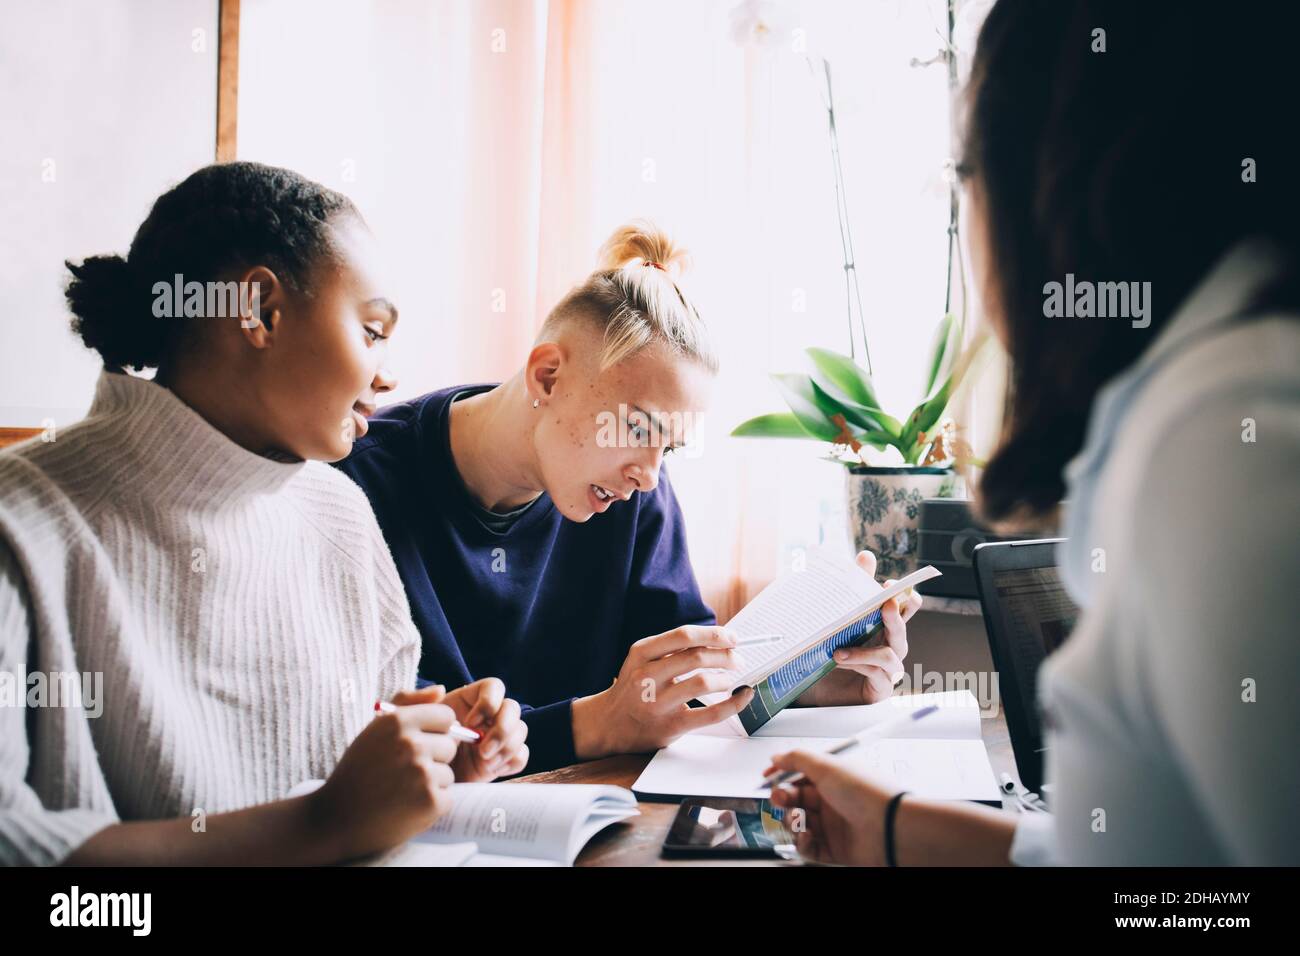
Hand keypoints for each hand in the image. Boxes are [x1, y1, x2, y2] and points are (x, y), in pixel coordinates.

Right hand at [311, 700, 458, 860]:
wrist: (335, 819)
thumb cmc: (359, 771)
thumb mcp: (376, 730)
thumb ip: (409, 703)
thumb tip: (442, 690)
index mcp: (397, 721)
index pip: (446, 716)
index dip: (435, 732)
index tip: (417, 744)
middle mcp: (411, 744)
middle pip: (450, 745)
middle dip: (433, 759)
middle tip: (402, 773)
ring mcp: (422, 774)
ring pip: (448, 772)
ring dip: (431, 784)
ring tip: (400, 791)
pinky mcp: (430, 802)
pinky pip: (447, 797)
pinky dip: (430, 805)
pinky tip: (405, 808)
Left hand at [393, 679, 529, 781]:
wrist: (413, 782)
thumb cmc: (407, 747)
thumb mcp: (400, 720)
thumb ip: (412, 699)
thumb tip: (442, 689)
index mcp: (469, 700)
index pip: (495, 687)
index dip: (490, 702)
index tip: (471, 722)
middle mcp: (487, 717)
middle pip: (513, 708)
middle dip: (503, 727)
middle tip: (482, 749)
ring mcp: (496, 739)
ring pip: (520, 730)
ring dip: (507, 745)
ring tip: (484, 760)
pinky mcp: (500, 760)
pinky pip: (521, 755)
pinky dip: (511, 760)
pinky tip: (489, 768)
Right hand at [571, 625, 754, 758]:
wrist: (609, 723)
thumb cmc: (634, 688)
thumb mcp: (643, 660)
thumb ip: (672, 649)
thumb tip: (718, 640)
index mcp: (642, 652)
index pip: (684, 635)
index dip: (713, 634)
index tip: (732, 638)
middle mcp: (646, 675)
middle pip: (696, 657)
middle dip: (726, 655)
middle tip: (738, 659)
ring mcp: (657, 702)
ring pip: (703, 682)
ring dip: (726, 677)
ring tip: (732, 678)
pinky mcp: (670, 725)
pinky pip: (710, 713)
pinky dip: (733, 704)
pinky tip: (743, 696)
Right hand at [765, 748, 895, 865]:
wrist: (889, 827)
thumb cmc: (866, 793)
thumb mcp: (827, 766)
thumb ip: (797, 759)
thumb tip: (776, 757)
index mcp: (831, 778)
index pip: (799, 774)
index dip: (781, 775)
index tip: (766, 777)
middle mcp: (831, 801)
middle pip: (796, 799)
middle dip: (783, 798)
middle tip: (779, 799)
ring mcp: (832, 826)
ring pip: (799, 823)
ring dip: (792, 821)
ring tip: (798, 820)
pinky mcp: (834, 849)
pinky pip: (808, 847)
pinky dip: (802, 842)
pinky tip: (806, 837)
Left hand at [798, 550, 919, 705]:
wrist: (815, 687)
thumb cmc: (832, 650)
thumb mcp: (839, 619)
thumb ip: (854, 589)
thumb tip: (866, 556)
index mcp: (884, 627)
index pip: (904, 609)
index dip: (905, 597)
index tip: (890, 585)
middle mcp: (891, 646)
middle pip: (901, 630)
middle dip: (895, 616)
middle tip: (886, 603)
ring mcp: (888, 669)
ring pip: (891, 655)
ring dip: (866, 651)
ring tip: (839, 650)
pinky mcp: (881, 688)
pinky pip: (878, 675)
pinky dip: (860, 665)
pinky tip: (841, 661)